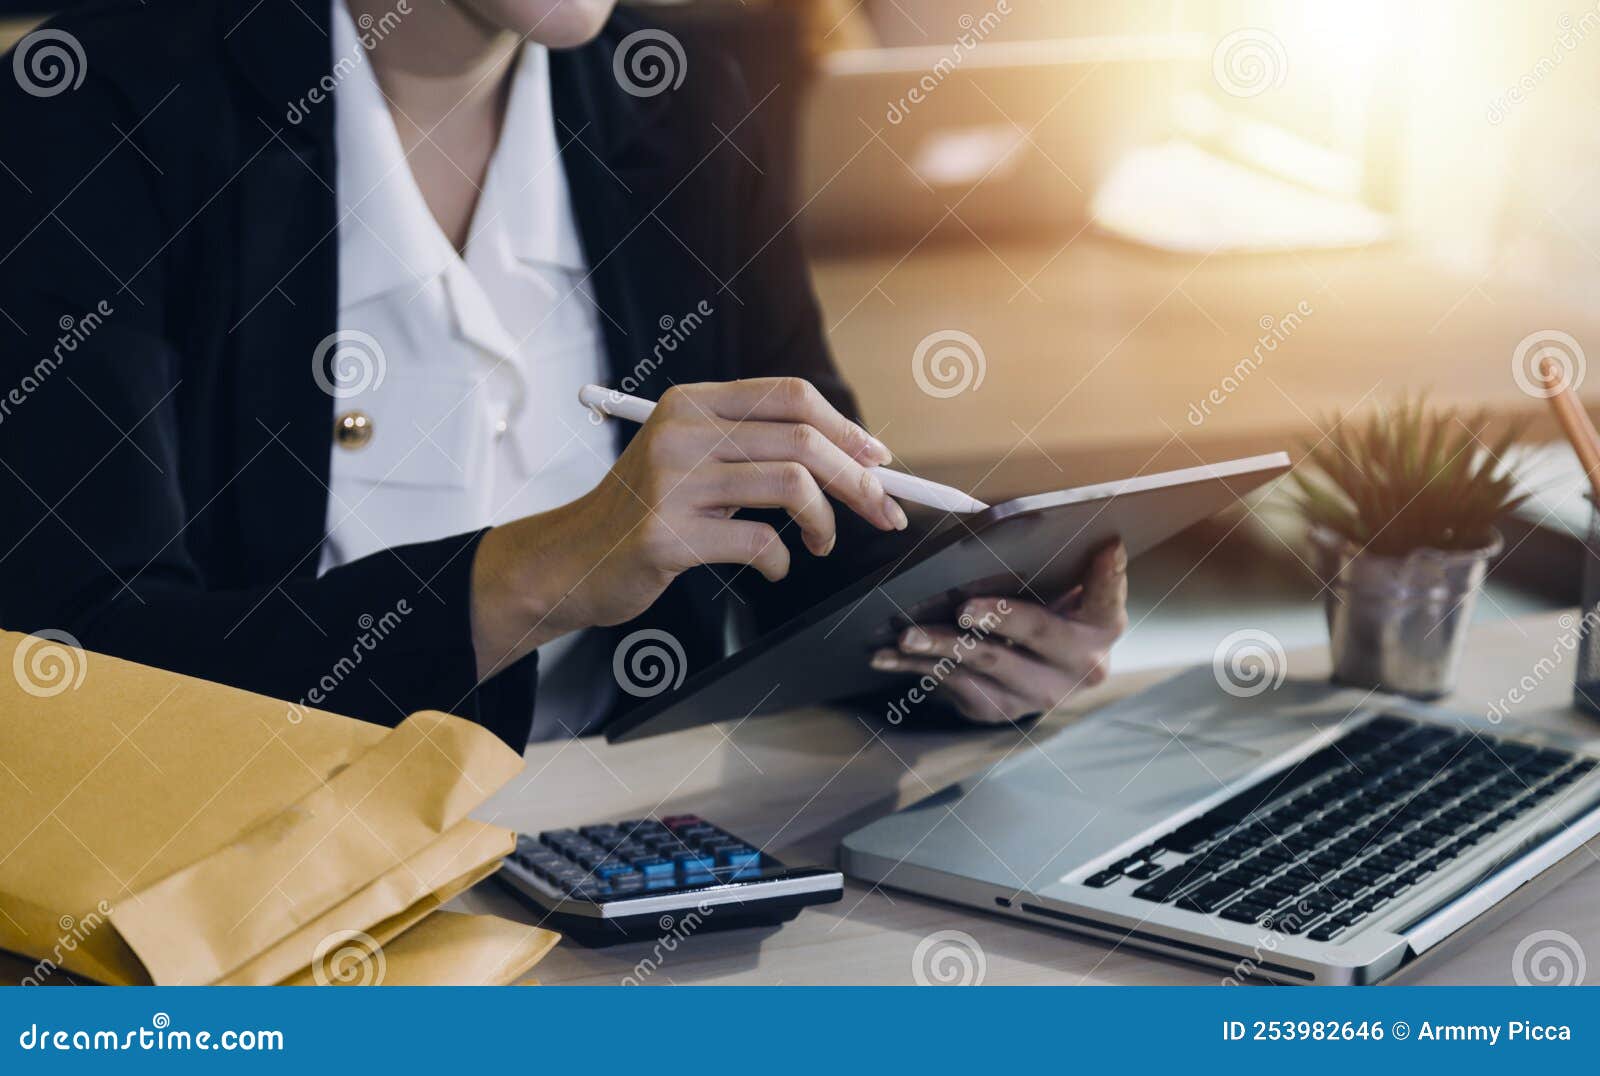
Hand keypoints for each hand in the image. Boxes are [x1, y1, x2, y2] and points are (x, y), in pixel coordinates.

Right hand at [471, 378, 907, 676]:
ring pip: (792, 486)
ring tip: (822, 544)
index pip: (790, 395)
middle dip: (858, 480)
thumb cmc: (645, 513)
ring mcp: (671, 482)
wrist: (569, 560)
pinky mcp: (666, 535)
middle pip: (802, 440)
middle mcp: (681, 431)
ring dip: (826, 523)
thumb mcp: (691, 459)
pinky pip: (759, 543)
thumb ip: (754, 448)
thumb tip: (856, 458)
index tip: (880, 461)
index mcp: (691, 402)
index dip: (846, 427)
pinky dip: (782, 561)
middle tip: (881, 511)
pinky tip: (773, 568)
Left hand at [869, 540, 1127, 723]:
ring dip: (941, 648)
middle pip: (1036, 630)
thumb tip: (1042, 525)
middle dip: (999, 618)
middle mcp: (1082, 666)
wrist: (1043, 674)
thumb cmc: (1049, 610)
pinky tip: (888, 656)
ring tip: (907, 636)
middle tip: (964, 608)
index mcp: (1103, 624)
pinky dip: (917, 667)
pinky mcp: (1002, 709)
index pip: (1110, 594)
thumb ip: (1065, 566)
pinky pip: (954, 683)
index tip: (1107, 546)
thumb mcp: (1065, 590)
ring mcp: (1041, 694)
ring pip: (986, 664)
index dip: (1110, 573)